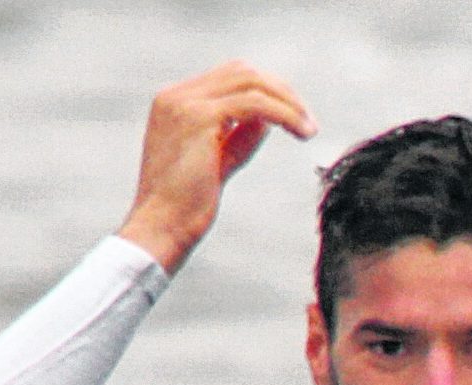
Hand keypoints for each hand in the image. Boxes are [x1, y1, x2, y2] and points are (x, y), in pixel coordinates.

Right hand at [117, 62, 314, 272]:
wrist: (162, 225)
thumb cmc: (188, 203)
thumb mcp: (219, 159)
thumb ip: (239, 134)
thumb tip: (269, 119)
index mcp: (175, 101)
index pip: (231, 77)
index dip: (269, 91)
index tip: (297, 117)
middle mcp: (176, 95)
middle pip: (244, 72)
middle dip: (283, 92)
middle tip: (309, 122)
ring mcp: (184, 103)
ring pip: (251, 82)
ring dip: (289, 103)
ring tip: (309, 130)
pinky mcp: (199, 117)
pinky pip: (255, 103)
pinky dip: (284, 113)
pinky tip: (300, 131)